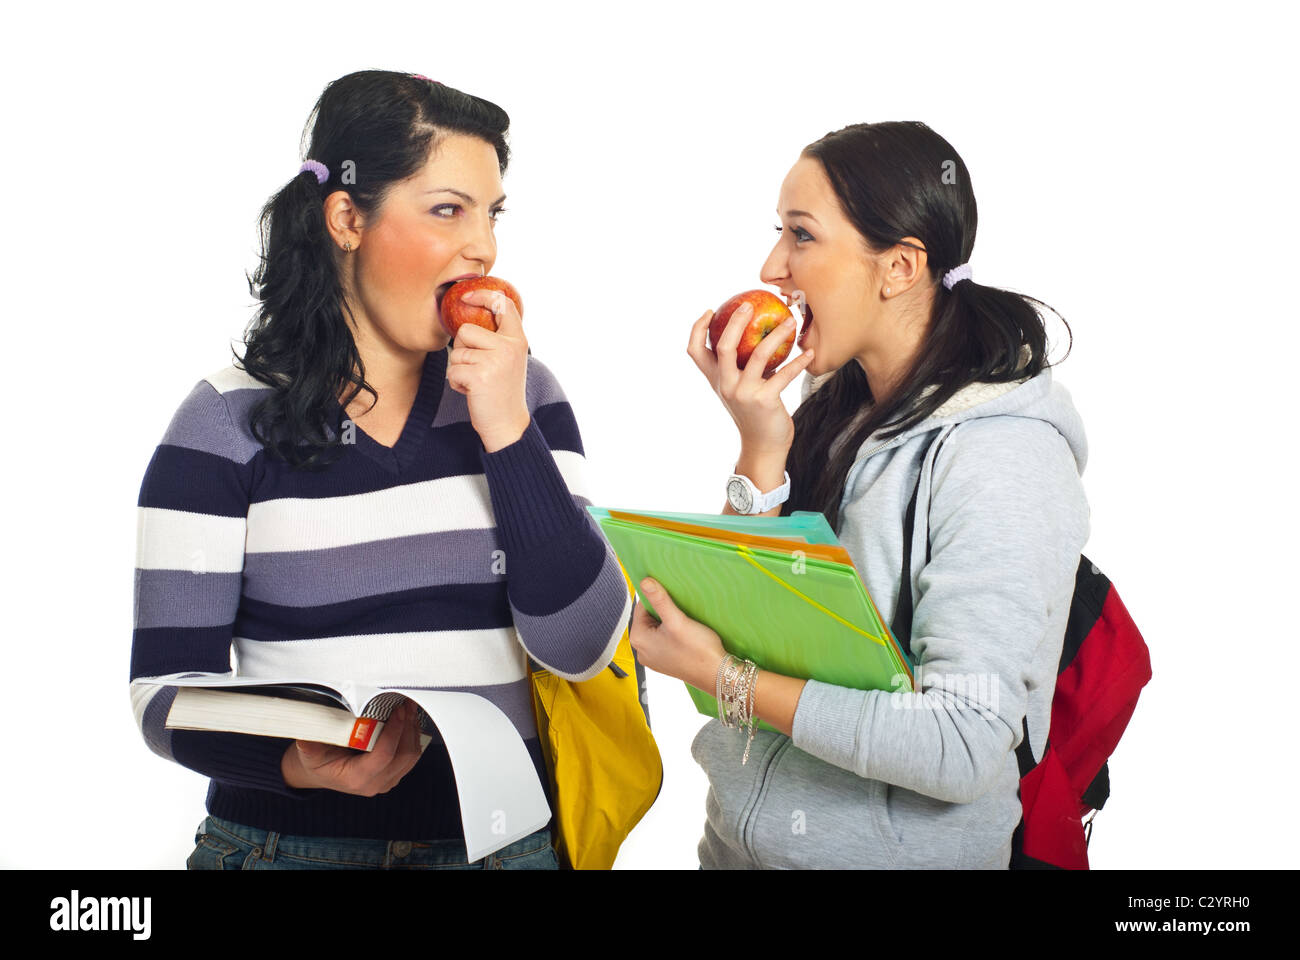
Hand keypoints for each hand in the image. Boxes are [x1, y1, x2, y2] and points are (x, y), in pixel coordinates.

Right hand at [281, 701, 423, 795]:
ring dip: (412, 729)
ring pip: (411, 755)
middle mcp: (375, 784)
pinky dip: (412, 735)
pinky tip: (407, 719)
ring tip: (408, 708)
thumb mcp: (308, 751)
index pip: (383, 756)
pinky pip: (411, 755)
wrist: (322, 771)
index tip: (397, 711)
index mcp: (356, 779)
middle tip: (406, 704)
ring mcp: (387, 780)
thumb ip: (310, 744)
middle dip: (407, 727)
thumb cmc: (317, 760)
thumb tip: (306, 735)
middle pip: (404, 755)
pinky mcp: (394, 774)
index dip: (393, 732)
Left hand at [446, 288, 530, 450]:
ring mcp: (495, 361)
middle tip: (478, 369)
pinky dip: (456, 382)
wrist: (507, 425)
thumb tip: (469, 317)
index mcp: (518, 340)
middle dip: (463, 349)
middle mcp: (509, 347)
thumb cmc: (502, 392)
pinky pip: (453, 370)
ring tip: (476, 382)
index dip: (484, 295)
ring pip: (457, 352)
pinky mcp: (479, 376)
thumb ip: (497, 339)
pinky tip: (471, 391)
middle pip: (466, 330)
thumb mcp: (508, 360)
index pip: (504, 305)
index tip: (466, 296)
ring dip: (459, 369)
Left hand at [628, 578, 726, 690]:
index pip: (641, 608)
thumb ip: (660, 600)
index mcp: (639, 640)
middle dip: (663, 611)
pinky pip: (665, 639)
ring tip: (685, 621)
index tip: (671, 596)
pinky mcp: (665, 660)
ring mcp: (653, 657)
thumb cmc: (698, 650)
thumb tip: (645, 582)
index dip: (657, 599)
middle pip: (649, 618)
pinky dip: (674, 632)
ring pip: (658, 628)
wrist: (717, 675)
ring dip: (670, 621)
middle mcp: (642, 650)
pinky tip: (687, 633)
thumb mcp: (677, 620)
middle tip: (681, 610)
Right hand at [687, 302, 814, 455]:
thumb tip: (754, 335)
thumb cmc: (754, 412)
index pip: (695, 350)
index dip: (698, 328)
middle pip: (724, 346)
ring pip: (758, 354)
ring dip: (777, 334)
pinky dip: (799, 362)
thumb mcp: (739, 389)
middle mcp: (726, 384)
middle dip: (735, 322)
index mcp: (716, 379)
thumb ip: (740, 367)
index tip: (711, 311)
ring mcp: (744, 393)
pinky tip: (808, 353)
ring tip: (791, 321)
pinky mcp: (764, 400)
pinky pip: (784, 374)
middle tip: (749, 305)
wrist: (763, 445)